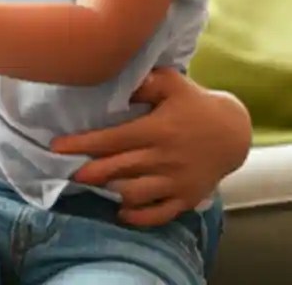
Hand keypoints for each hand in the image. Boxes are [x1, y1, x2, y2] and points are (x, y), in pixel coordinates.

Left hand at [52, 68, 248, 226]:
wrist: (234, 133)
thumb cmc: (196, 105)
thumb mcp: (173, 84)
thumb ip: (145, 81)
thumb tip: (116, 76)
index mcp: (157, 129)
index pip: (112, 139)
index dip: (82, 144)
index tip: (57, 147)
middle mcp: (165, 158)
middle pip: (118, 169)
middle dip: (88, 172)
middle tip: (67, 172)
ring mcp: (176, 181)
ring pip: (135, 193)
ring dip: (111, 191)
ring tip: (93, 186)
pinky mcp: (186, 198)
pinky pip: (159, 213)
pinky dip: (138, 215)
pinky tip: (121, 210)